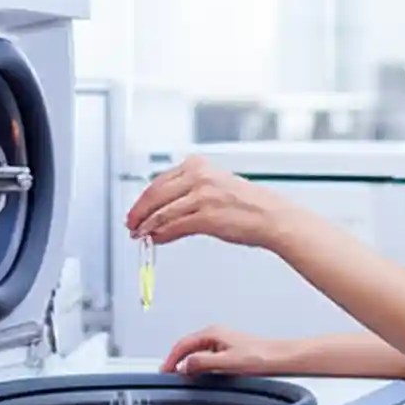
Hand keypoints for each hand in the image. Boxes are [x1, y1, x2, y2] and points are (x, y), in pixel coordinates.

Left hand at [125, 155, 289, 247]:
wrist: (272, 217)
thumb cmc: (248, 204)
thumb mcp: (215, 186)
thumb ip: (188, 192)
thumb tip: (163, 209)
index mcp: (199, 166)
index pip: (159, 181)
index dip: (142, 199)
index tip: (136, 210)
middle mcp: (199, 177)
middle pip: (156, 194)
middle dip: (139, 212)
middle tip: (132, 225)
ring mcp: (202, 196)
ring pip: (162, 212)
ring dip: (147, 226)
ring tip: (142, 235)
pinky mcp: (206, 216)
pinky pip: (175, 226)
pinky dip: (162, 234)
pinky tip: (158, 239)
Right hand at [160, 325, 289, 374]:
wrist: (279, 357)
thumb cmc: (260, 356)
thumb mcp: (227, 362)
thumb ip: (204, 363)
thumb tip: (185, 365)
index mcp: (213, 333)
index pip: (183, 344)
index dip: (171, 358)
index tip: (165, 370)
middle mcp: (216, 335)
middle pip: (187, 346)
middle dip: (176, 360)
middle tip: (168, 375)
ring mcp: (221, 342)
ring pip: (196, 351)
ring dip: (186, 363)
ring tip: (179, 376)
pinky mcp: (227, 351)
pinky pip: (205, 356)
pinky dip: (196, 365)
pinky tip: (198, 374)